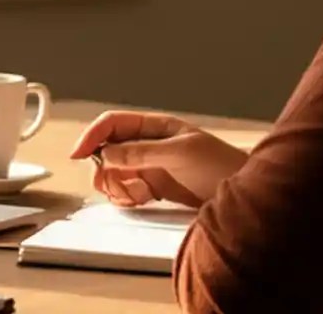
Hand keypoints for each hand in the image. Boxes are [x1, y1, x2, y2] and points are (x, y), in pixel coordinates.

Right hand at [69, 110, 248, 208]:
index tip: (79, 154)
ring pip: (113, 173)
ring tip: (139, 192)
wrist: (243, 195)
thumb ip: (141, 152)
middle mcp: (148, 145)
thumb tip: (106, 152)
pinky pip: (125, 191)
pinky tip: (142, 198)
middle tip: (118, 182)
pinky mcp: (154, 188)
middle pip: (107, 150)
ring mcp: (150, 167)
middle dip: (105, 167)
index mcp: (155, 127)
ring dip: (117, 184)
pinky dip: (126, 197)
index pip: (113, 124)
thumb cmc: (220, 165)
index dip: (92, 136)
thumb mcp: (179, 153)